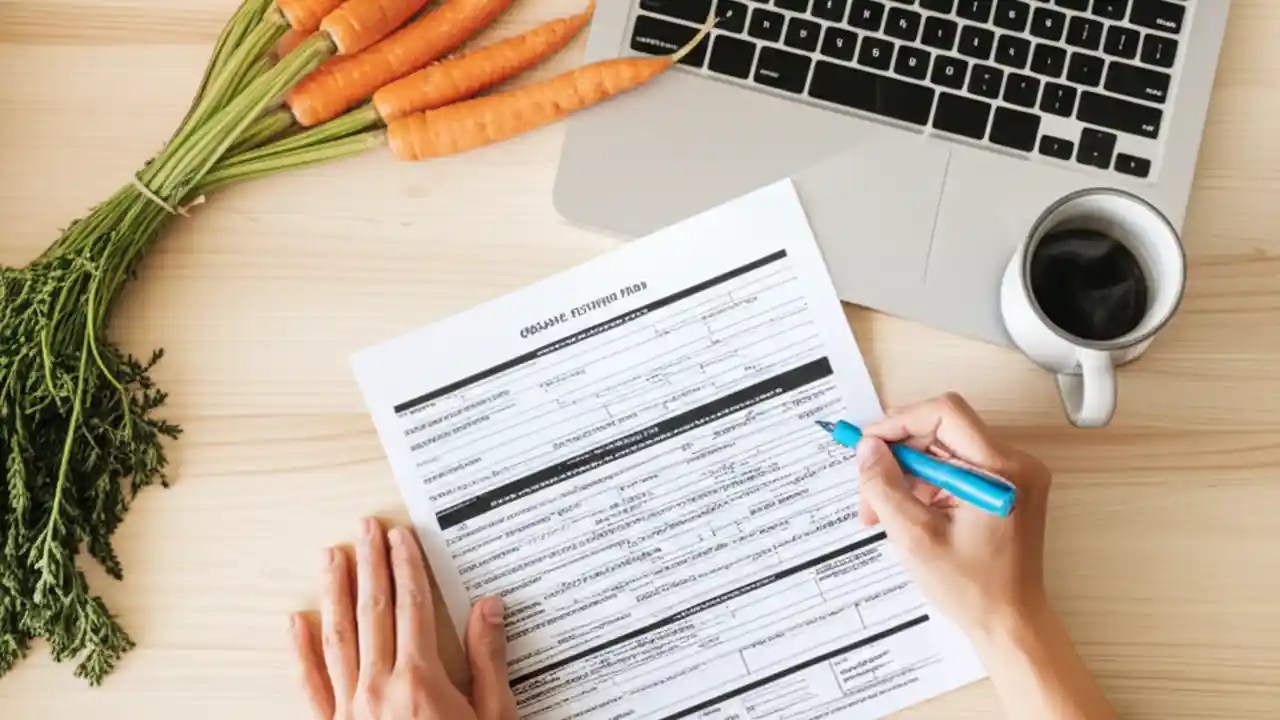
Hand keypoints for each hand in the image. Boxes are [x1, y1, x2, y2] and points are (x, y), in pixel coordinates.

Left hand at [288, 518, 516, 719]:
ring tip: (332, 558)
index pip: (412, 607)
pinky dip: (301, 653)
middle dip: (370, 565)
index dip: (406, 567)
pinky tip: (295, 624)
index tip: (400, 537)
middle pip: (373, 611)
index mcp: (421, 681)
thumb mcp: (495, 719)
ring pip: (338, 638)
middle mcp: (379, 689)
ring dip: (335, 593)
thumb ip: (488, 662)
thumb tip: (489, 607)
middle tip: (365, 528)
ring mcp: (351, 711)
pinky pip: (312, 686)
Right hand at [856, 393, 1052, 640]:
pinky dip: (924, 485)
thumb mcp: (915, 537)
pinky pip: (953, 468)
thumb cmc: (972, 588)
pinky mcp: (1002, 487)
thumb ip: (885, 487)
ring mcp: (1011, 475)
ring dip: (906, 474)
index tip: (867, 444)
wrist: (1009, 622)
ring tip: (880, 511)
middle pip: (940, 430)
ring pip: (942, 449)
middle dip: (897, 456)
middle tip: (867, 489)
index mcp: (1000, 471)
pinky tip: (904, 513)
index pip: (944, 413)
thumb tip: (866, 448)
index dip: (899, 421)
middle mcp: (1013, 464)